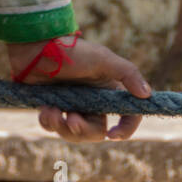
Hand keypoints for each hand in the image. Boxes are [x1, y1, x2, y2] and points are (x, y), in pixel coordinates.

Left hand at [6, 36, 151, 140]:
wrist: (35, 46)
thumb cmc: (71, 51)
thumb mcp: (102, 58)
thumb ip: (127, 73)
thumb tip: (147, 95)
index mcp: (109, 91)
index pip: (127, 116)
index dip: (125, 129)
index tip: (113, 135)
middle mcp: (93, 101)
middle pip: (97, 132)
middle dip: (83, 130)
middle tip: (71, 120)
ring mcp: (72, 105)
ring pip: (74, 133)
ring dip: (63, 127)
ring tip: (51, 111)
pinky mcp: (52, 107)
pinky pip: (54, 127)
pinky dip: (49, 122)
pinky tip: (45, 109)